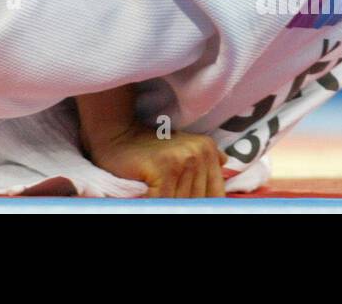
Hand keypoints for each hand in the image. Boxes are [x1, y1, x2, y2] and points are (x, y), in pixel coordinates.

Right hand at [87, 124, 230, 197]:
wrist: (117, 135)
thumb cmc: (148, 147)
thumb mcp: (181, 147)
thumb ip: (205, 158)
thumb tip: (224, 162)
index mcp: (207, 149)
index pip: (214, 194)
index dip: (203, 205)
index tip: (190, 204)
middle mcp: (199, 153)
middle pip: (199, 201)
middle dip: (185, 206)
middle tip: (171, 197)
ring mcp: (182, 160)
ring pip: (184, 203)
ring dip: (172, 205)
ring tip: (161, 199)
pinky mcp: (165, 169)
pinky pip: (166, 202)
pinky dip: (158, 204)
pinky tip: (150, 199)